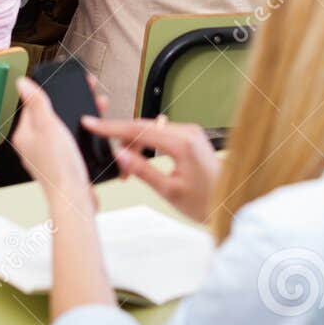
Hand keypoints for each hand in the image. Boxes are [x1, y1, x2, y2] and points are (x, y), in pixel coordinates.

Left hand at [11, 78, 95, 209]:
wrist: (74, 199)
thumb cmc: (59, 167)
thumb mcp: (48, 126)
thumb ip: (36, 103)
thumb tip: (22, 83)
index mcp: (25, 134)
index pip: (34, 104)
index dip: (52, 91)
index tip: (68, 83)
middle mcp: (34, 145)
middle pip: (51, 114)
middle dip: (70, 103)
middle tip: (86, 94)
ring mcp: (48, 155)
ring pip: (63, 127)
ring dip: (78, 117)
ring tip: (96, 108)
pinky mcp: (62, 163)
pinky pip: (71, 141)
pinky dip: (81, 133)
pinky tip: (93, 131)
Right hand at [81, 114, 220, 224]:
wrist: (232, 201)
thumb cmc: (207, 201)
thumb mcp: (168, 191)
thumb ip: (142, 170)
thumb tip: (120, 154)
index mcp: (182, 143)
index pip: (138, 129)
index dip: (111, 127)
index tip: (92, 123)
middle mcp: (187, 131)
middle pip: (142, 127)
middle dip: (122, 141)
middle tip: (114, 164)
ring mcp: (190, 132)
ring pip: (150, 130)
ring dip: (135, 145)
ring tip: (128, 170)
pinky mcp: (190, 137)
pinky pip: (161, 134)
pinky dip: (147, 145)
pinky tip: (141, 160)